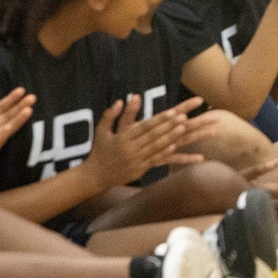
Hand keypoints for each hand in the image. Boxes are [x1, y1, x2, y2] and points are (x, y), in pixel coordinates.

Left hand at [0, 82, 33, 165]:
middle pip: (7, 116)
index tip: (22, 90)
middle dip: (20, 108)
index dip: (12, 99)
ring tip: (27, 110)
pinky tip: (9, 127)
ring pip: (5, 129)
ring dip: (16, 121)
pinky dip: (2, 135)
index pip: (1, 106)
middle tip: (32, 98)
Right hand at [83, 96, 206, 188]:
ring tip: (184, 128)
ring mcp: (135, 160)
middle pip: (152, 136)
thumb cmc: (99, 151)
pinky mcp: (139, 170)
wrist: (94, 177)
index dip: (159, 119)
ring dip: (171, 137)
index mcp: (122, 139)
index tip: (172, 111)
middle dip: (169, 126)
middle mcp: (130, 149)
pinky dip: (165, 153)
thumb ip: (111, 115)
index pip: (144, 127)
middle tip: (183, 116)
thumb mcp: (101, 131)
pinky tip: (176, 147)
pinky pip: (154, 160)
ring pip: (156, 148)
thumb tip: (121, 100)